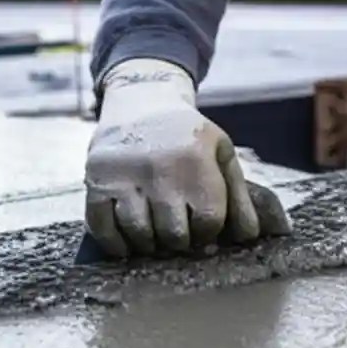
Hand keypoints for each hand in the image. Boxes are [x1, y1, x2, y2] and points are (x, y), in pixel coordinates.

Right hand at [84, 58, 289, 256]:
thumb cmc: (187, 135)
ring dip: (149, 244)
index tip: (200, 227)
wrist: (140, 102)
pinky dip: (116, 244)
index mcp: (195, 160)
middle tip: (176, 233)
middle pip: (174, 235)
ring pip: (139, 235)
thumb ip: (238, 195)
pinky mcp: (96, 180)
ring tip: (154, 235)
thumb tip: (250, 237)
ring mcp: (124, 175)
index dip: (207, 233)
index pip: (208, 221)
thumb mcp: (220, 152)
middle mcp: (160, 168)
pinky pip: (103, 229)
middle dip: (179, 241)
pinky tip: (127, 242)